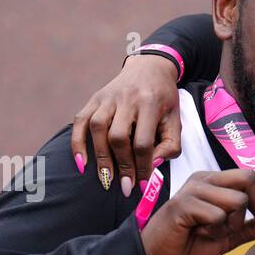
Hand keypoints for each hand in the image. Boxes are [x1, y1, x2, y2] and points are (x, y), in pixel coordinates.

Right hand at [72, 55, 181, 194]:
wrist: (150, 67)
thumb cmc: (165, 99)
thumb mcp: (176, 119)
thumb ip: (170, 145)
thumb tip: (152, 166)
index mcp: (150, 103)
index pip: (143, 141)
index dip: (142, 166)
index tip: (142, 185)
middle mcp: (126, 99)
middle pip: (118, 137)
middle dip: (122, 166)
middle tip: (126, 187)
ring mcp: (107, 98)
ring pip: (98, 129)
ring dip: (100, 158)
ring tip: (106, 180)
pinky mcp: (94, 98)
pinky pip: (80, 121)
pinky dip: (77, 143)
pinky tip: (81, 164)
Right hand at [139, 169, 254, 254]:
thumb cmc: (188, 243)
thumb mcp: (227, 237)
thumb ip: (249, 228)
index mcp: (216, 183)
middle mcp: (206, 180)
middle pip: (249, 179)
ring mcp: (194, 189)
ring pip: (237, 200)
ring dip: (233, 224)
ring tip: (213, 232)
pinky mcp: (184, 203)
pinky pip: (217, 215)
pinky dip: (215, 231)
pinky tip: (198, 233)